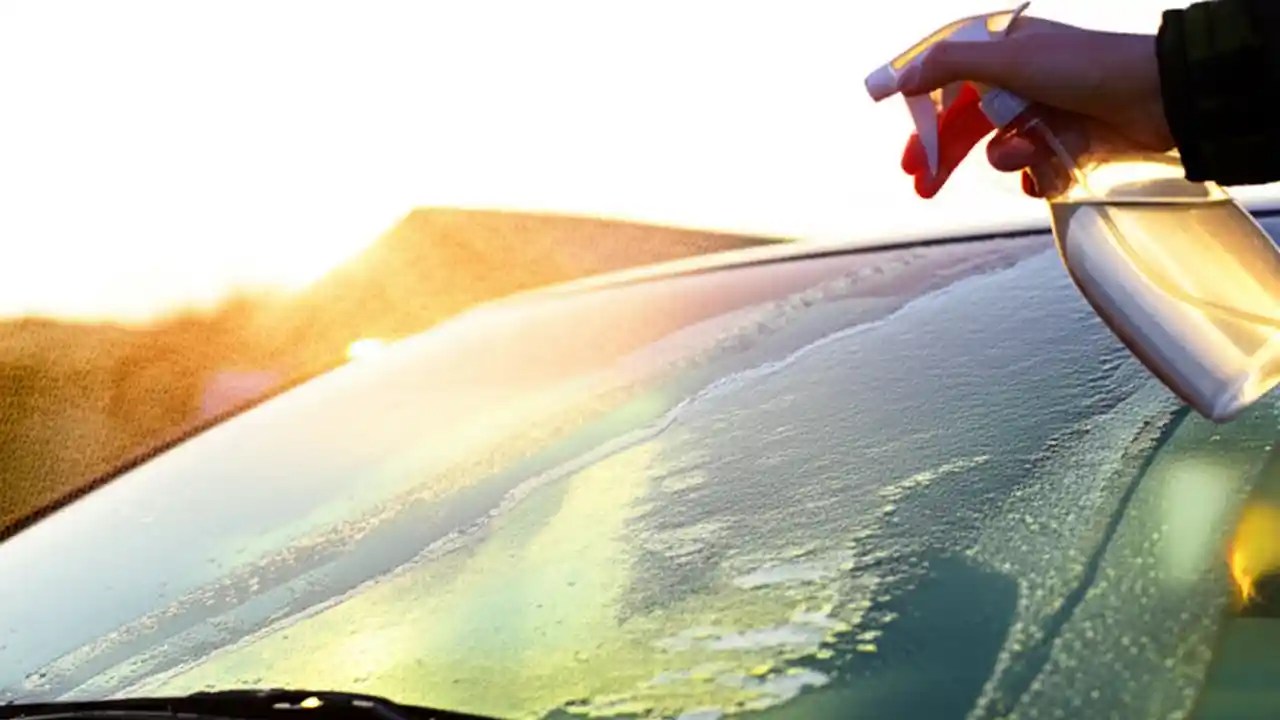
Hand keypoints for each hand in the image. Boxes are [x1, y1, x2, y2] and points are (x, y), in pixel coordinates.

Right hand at [897, 17, 1174, 197]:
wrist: (1162, 99)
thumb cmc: (1090, 69)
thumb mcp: (1011, 57)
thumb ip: (949, 65)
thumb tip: (901, 79)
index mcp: (1004, 50)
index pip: (946, 82)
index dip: (920, 111)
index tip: (903, 142)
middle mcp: (1021, 80)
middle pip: (964, 122)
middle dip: (942, 153)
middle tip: (923, 183)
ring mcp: (1044, 113)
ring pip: (999, 147)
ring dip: (1005, 158)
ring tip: (1024, 158)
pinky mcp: (1066, 143)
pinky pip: (1031, 169)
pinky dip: (1032, 175)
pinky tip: (1041, 175)